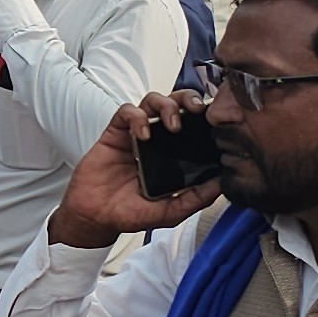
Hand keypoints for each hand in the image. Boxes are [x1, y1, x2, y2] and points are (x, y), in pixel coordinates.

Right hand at [50, 93, 221, 248]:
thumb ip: (196, 198)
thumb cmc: (131, 213)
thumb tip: (222, 184)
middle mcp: (158, 139)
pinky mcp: (115, 132)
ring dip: (166, 105)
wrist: (95, 217)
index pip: (194, 124)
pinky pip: (127, 112)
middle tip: (199, 111)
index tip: (219, 120)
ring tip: (173, 124)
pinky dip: (137, 117)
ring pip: (153, 100)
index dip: (206, 117)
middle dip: (190, 99)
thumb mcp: (171, 211)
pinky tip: (143, 134)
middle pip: (177, 103)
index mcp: (175, 154)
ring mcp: (136, 134)